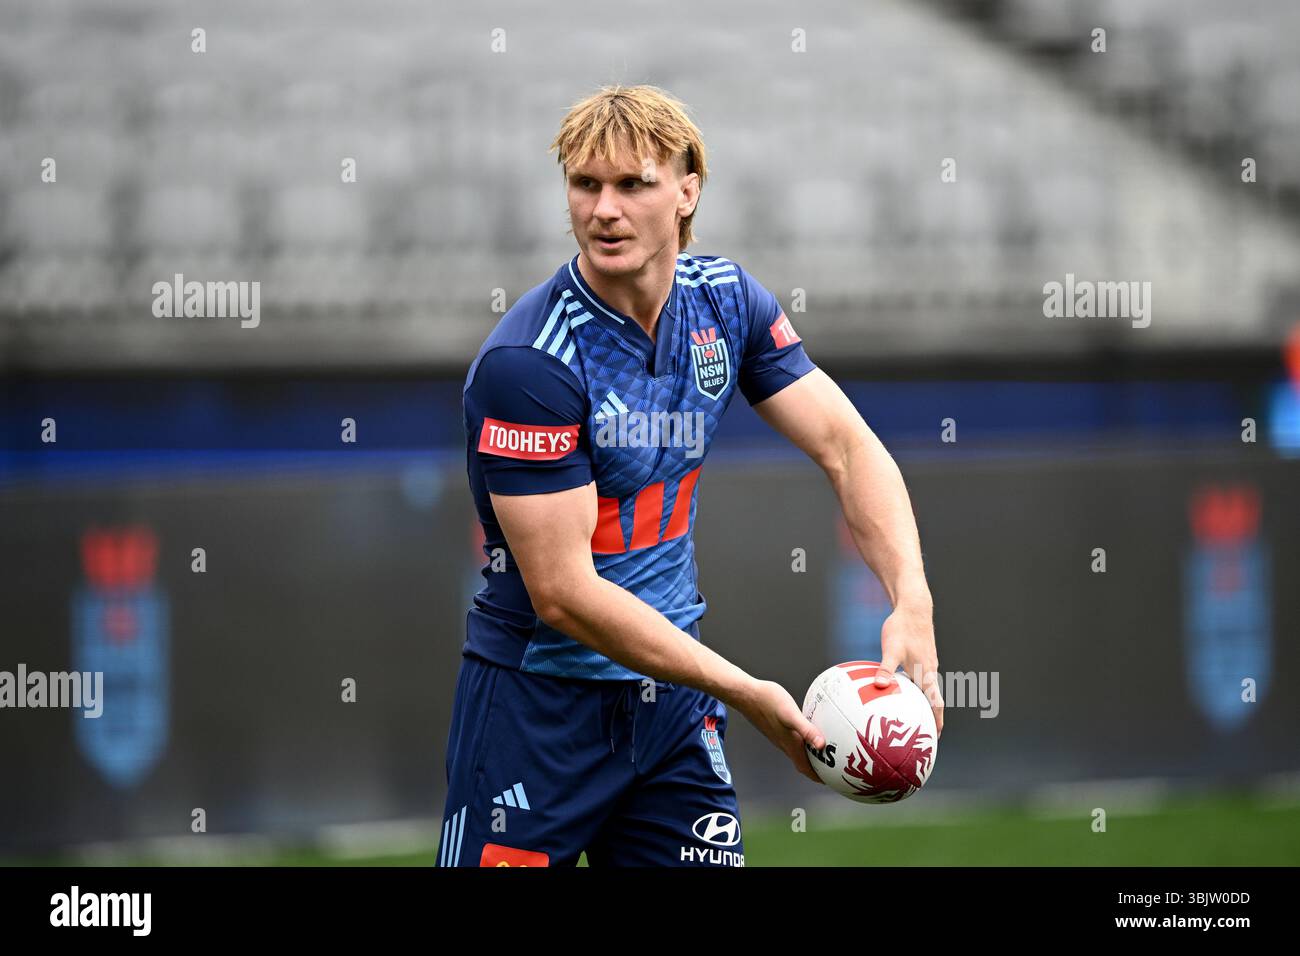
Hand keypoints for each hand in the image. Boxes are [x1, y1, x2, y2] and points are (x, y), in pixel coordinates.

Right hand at [736, 679, 825, 784]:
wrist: (745, 694)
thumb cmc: (766, 701)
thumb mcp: (790, 714)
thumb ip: (806, 729)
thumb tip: (821, 744)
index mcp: (790, 744)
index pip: (805, 769)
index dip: (819, 777)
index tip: (831, 780)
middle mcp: (785, 743)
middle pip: (804, 763)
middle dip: (818, 769)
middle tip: (833, 768)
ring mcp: (780, 736)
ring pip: (798, 753)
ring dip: (811, 756)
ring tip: (825, 752)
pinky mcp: (777, 728)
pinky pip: (794, 741)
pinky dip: (805, 742)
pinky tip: (809, 731)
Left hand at [875, 601, 943, 737]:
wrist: (913, 607)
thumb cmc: (903, 627)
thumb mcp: (891, 649)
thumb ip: (886, 668)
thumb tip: (879, 685)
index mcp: (926, 672)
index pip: (936, 702)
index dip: (937, 720)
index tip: (936, 735)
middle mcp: (930, 670)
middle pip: (933, 698)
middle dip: (930, 716)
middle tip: (924, 732)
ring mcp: (927, 662)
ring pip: (927, 687)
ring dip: (924, 701)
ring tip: (914, 714)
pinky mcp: (922, 655)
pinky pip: (921, 677)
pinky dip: (916, 687)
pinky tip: (902, 687)